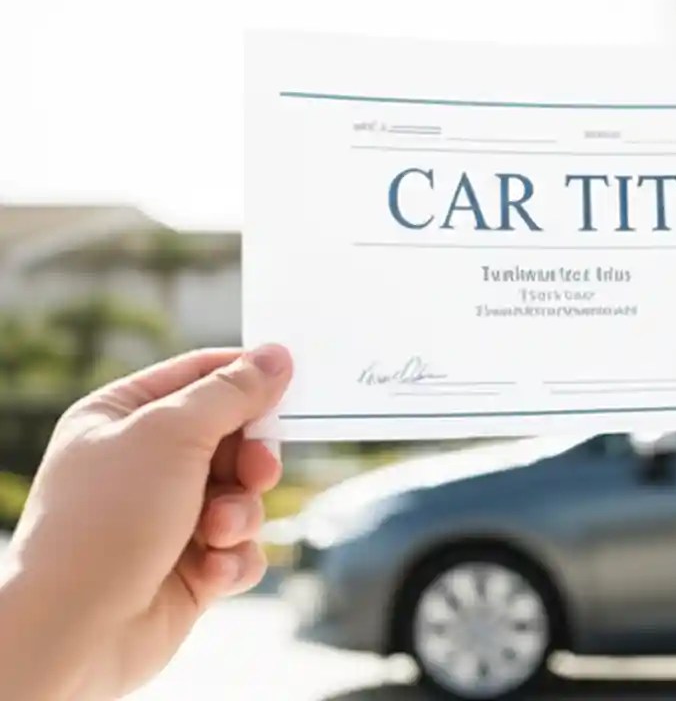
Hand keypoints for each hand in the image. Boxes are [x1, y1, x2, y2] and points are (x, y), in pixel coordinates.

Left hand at [2, 345, 292, 699]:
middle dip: (250, 461)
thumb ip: (231, 392)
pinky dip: (233, 559)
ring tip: (215, 535)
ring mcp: (166, 518)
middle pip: (233, 438)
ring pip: (243, 497)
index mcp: (122, 418)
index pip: (198, 376)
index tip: (291, 381)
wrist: (75, 630)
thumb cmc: (108, 520)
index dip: (245, 377)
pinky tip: (209, 573)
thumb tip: (276, 354)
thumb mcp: (172, 434)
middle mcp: (142, 464)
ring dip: (240, 515)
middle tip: (257, 472)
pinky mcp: (188, 567)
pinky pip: (240, 549)